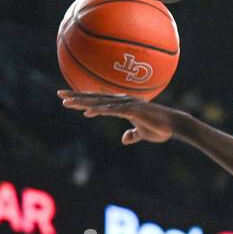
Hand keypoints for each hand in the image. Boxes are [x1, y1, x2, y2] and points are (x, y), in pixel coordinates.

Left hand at [58, 91, 180, 144]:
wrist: (174, 126)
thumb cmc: (159, 128)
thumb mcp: (142, 134)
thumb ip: (133, 135)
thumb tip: (124, 139)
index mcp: (122, 105)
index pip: (98, 101)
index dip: (82, 100)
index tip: (67, 99)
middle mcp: (122, 101)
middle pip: (94, 98)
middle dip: (76, 96)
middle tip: (58, 94)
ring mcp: (127, 105)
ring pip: (100, 103)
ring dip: (83, 103)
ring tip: (67, 103)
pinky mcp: (133, 111)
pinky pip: (113, 111)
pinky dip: (100, 111)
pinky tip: (88, 113)